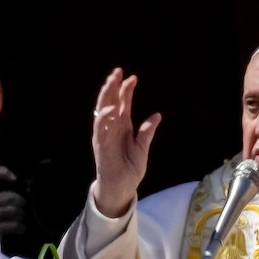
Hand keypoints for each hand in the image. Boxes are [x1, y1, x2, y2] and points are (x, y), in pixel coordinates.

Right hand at [0, 166, 27, 236]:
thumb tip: (12, 186)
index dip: (4, 173)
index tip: (14, 179)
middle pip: (10, 197)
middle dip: (20, 201)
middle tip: (22, 206)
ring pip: (14, 211)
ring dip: (21, 214)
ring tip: (21, 217)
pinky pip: (14, 225)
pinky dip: (20, 227)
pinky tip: (20, 228)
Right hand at [91, 68, 160, 217]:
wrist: (122, 186)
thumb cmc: (130, 168)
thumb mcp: (142, 147)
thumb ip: (147, 131)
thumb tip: (157, 115)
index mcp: (122, 126)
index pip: (123, 103)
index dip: (126, 90)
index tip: (134, 77)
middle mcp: (112, 127)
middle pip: (110, 101)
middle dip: (113, 86)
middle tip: (118, 71)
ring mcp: (105, 135)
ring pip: (102, 110)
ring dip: (106, 96)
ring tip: (112, 82)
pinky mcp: (101, 145)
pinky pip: (100, 129)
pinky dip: (104, 118)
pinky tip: (110, 109)